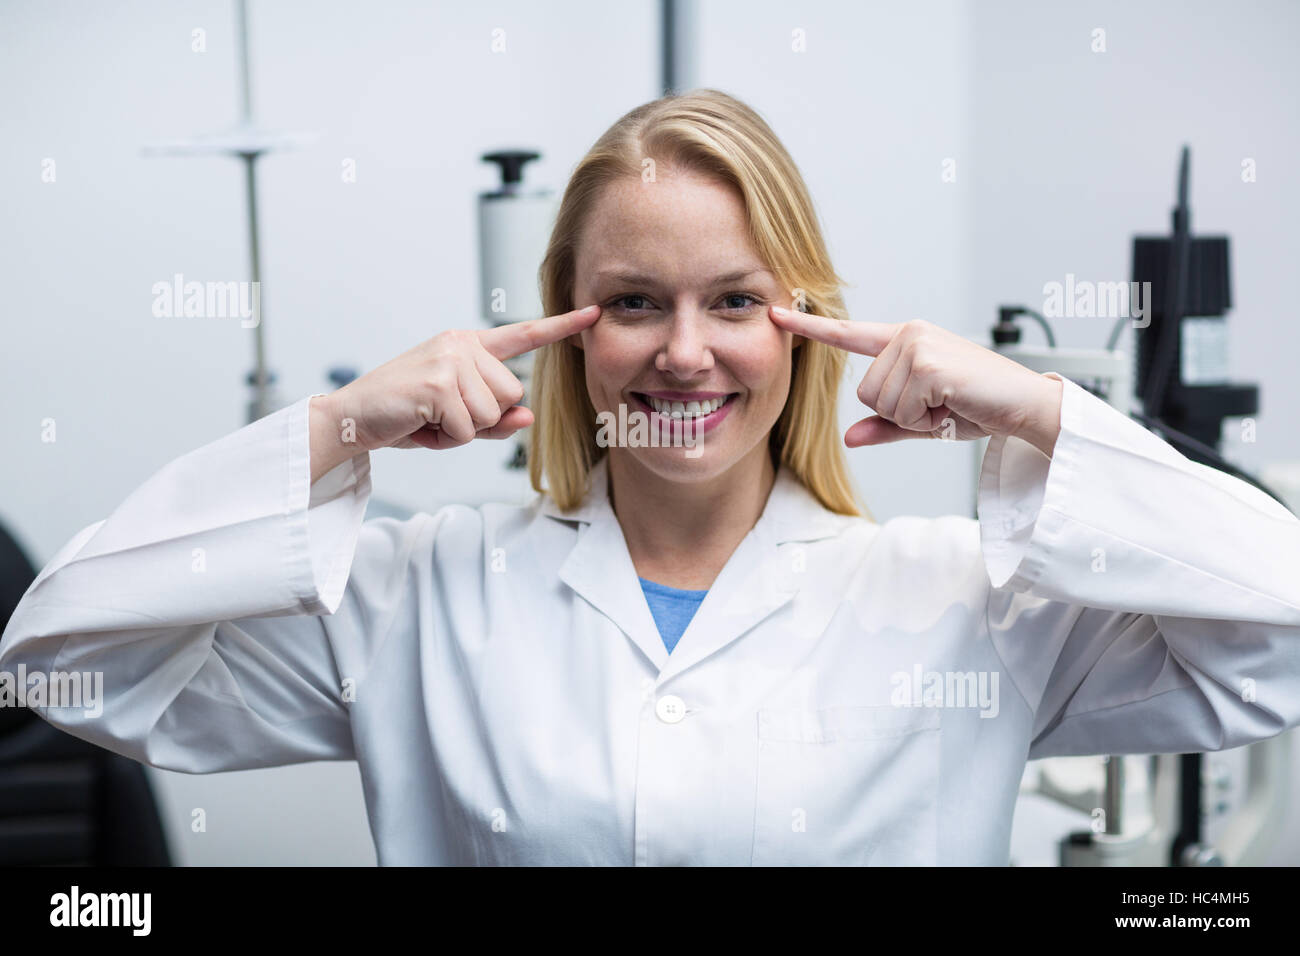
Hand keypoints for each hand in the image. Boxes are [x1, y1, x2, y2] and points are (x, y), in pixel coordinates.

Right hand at [311, 305, 600, 481]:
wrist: (351, 419)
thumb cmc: (403, 416)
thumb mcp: (456, 419)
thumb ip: (495, 418)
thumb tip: (527, 417)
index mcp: (468, 346)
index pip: (523, 335)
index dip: (561, 327)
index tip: (594, 314)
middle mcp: (462, 345)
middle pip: (513, 394)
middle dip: (481, 418)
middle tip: (440, 416)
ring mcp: (451, 360)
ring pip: (494, 413)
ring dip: (462, 429)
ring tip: (428, 419)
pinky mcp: (439, 382)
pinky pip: (469, 428)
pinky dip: (447, 438)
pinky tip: (420, 423)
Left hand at [768, 308, 1062, 456]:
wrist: (1025, 406)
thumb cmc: (979, 406)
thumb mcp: (925, 420)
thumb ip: (885, 426)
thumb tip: (849, 437)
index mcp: (904, 340)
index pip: (848, 334)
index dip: (809, 327)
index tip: (775, 315)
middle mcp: (908, 333)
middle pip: (865, 392)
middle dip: (900, 411)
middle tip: (940, 405)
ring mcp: (918, 344)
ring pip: (880, 402)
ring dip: (914, 415)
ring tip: (948, 403)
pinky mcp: (928, 362)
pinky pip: (901, 408)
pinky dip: (926, 418)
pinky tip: (953, 405)